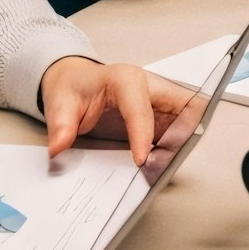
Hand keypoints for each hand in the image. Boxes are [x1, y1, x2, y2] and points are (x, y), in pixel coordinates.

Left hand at [38, 58, 198, 167]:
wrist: (76, 82)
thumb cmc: (73, 87)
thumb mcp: (60, 103)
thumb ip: (61, 125)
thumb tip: (59, 147)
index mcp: (127, 79)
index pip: (142, 108)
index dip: (143, 135)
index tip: (140, 161)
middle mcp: (151, 87)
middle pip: (184, 106)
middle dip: (183, 134)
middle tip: (166, 164)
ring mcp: (160, 102)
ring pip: (189, 120)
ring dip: (183, 144)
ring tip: (165, 170)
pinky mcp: (163, 117)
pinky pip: (179, 132)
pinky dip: (175, 149)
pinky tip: (163, 167)